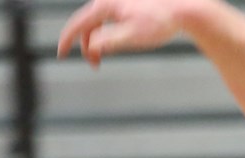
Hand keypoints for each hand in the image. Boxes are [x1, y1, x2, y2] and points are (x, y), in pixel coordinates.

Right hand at [58, 0, 208, 64]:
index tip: (60, 54)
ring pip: (99, 21)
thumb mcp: (132, 36)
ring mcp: (118, 0)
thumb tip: (90, 46)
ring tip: (105, 57)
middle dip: (87, 45)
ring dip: (98, 40)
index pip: (78, 23)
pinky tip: (117, 42)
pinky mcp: (127, 3)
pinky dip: (107, 32)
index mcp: (105, 5)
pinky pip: (109, 18)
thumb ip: (109, 41)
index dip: (67, 40)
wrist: (184, 8)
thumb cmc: (160, 22)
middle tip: (95, 65)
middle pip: (88, 23)